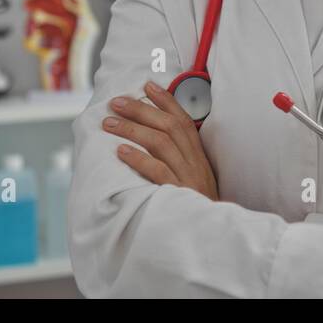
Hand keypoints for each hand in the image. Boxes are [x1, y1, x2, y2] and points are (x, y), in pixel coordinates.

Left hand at [102, 80, 219, 200]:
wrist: (212, 237)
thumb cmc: (196, 208)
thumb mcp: (194, 179)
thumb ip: (178, 160)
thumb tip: (150, 138)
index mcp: (198, 157)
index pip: (183, 121)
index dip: (166, 101)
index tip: (147, 85)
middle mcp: (195, 164)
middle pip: (169, 127)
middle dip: (142, 110)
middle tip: (116, 102)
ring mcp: (188, 179)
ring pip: (162, 144)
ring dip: (133, 129)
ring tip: (109, 123)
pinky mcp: (179, 195)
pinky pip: (158, 172)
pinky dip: (139, 159)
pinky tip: (121, 151)